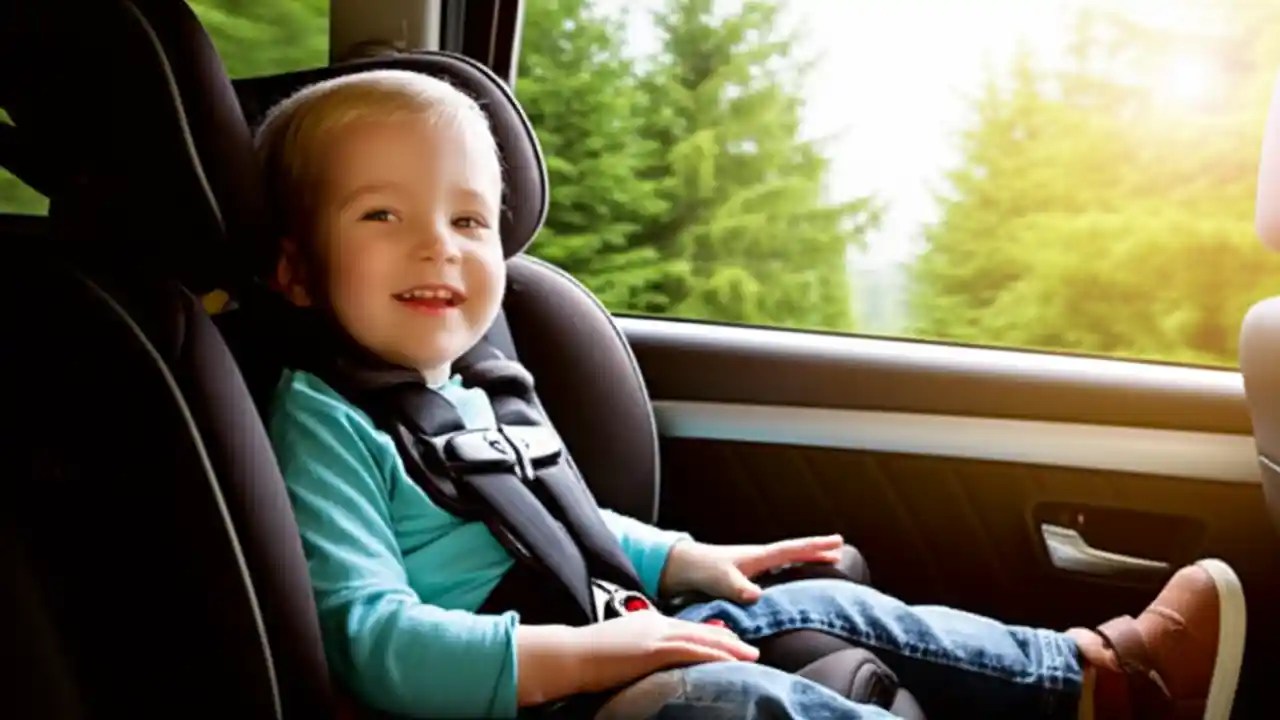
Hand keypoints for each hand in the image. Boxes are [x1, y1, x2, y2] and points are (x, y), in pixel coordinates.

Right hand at [574, 613, 758, 693]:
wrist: (570, 655)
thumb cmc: (588, 657)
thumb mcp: (620, 649)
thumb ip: (639, 652)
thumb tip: (649, 665)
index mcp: (647, 621)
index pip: (685, 628)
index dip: (710, 635)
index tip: (729, 642)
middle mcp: (655, 622)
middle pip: (700, 630)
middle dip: (727, 640)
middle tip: (750, 648)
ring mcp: (656, 634)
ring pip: (702, 638)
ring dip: (730, 648)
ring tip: (751, 655)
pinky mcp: (654, 648)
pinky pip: (693, 651)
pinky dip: (715, 655)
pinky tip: (731, 661)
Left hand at [659, 534, 844, 602]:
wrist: (679, 567)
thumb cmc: (700, 570)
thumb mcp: (720, 580)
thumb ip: (738, 587)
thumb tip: (756, 596)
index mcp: (758, 557)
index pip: (792, 549)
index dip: (816, 547)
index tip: (838, 542)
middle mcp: (758, 559)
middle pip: (794, 552)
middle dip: (817, 550)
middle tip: (840, 549)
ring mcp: (752, 567)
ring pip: (786, 562)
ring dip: (805, 561)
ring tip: (825, 561)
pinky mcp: (745, 577)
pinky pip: (776, 573)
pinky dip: (790, 572)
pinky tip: (792, 579)